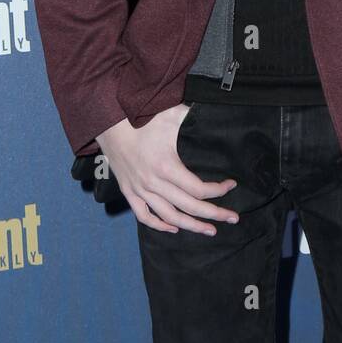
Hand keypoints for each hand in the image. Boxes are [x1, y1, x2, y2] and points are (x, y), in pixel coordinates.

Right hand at [97, 105, 238, 235]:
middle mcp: (154, 184)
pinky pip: (145, 217)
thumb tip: (209, 112)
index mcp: (166, 167)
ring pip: (169, 217)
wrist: (108, 125)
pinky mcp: (129, 192)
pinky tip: (175, 228)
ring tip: (210, 230)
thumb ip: (192, 115)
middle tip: (233, 218)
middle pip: (190, 207)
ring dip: (192, 226)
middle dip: (214, 214)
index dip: (219, 190)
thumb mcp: (170, 114)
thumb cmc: (141, 119)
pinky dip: (160, 226)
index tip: (231, 185)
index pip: (199, 189)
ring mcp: (140, 191)